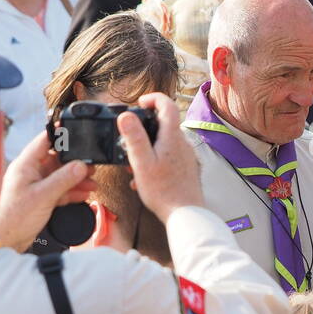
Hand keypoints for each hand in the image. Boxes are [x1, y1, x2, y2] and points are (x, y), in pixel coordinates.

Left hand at [0, 130, 96, 250]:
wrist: (7, 242)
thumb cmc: (14, 218)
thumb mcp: (43, 196)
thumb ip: (63, 179)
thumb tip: (80, 165)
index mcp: (25, 165)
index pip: (43, 141)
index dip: (59, 134)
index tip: (75, 130)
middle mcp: (30, 173)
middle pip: (56, 160)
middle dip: (75, 162)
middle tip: (91, 164)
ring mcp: (36, 186)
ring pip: (61, 176)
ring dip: (77, 179)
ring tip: (92, 181)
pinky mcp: (42, 199)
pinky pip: (61, 190)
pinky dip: (73, 192)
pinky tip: (85, 194)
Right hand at [119, 94, 202, 221]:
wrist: (186, 215)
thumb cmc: (164, 192)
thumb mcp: (142, 163)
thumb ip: (134, 138)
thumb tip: (126, 116)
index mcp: (172, 137)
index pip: (167, 105)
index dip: (153, 98)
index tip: (140, 103)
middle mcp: (183, 143)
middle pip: (165, 123)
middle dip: (145, 127)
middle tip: (130, 137)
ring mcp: (186, 156)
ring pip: (165, 142)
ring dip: (149, 147)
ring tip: (134, 164)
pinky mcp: (186, 168)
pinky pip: (169, 156)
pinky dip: (155, 160)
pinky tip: (144, 178)